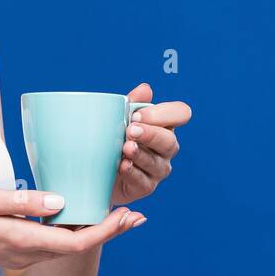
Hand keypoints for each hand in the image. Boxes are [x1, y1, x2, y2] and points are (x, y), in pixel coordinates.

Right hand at [0, 183, 146, 273]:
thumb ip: (20, 201)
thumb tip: (59, 201)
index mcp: (22, 239)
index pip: (75, 241)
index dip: (106, 231)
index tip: (128, 216)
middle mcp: (27, 252)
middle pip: (78, 247)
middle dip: (109, 232)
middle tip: (137, 216)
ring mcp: (22, 254)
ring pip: (68, 248)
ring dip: (94, 233)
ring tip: (118, 217)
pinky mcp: (16, 249)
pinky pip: (54, 245)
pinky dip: (75, 233)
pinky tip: (80, 218)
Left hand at [112, 82, 191, 206]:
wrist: (94, 170)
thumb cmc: (111, 139)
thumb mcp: (117, 119)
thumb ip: (132, 103)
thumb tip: (145, 89)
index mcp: (163, 125)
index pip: (180, 113)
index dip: (164, 113)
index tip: (137, 114)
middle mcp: (165, 147)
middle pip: (169, 141)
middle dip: (150, 134)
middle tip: (130, 130)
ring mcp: (157, 168)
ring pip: (156, 162)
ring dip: (140, 154)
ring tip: (125, 148)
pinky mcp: (145, 186)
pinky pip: (143, 181)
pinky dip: (132, 172)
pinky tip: (123, 166)